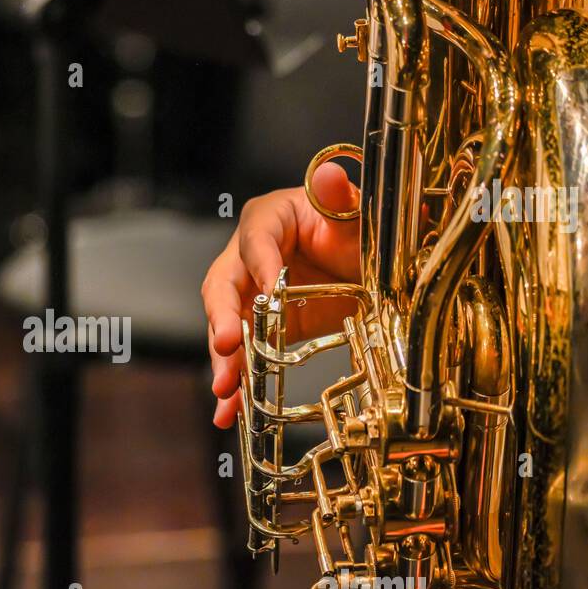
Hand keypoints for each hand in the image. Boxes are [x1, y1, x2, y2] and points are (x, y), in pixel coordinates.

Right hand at [201, 161, 360, 428]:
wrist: (366, 263)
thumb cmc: (355, 229)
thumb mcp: (356, 214)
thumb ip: (341, 197)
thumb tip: (326, 175)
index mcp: (269, 220)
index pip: (255, 239)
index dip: (258, 264)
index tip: (268, 291)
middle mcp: (248, 259)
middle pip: (223, 287)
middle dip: (222, 321)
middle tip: (225, 346)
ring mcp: (249, 298)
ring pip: (226, 328)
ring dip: (224, 363)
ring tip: (225, 393)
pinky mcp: (258, 330)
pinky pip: (242, 357)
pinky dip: (237, 386)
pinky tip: (229, 413)